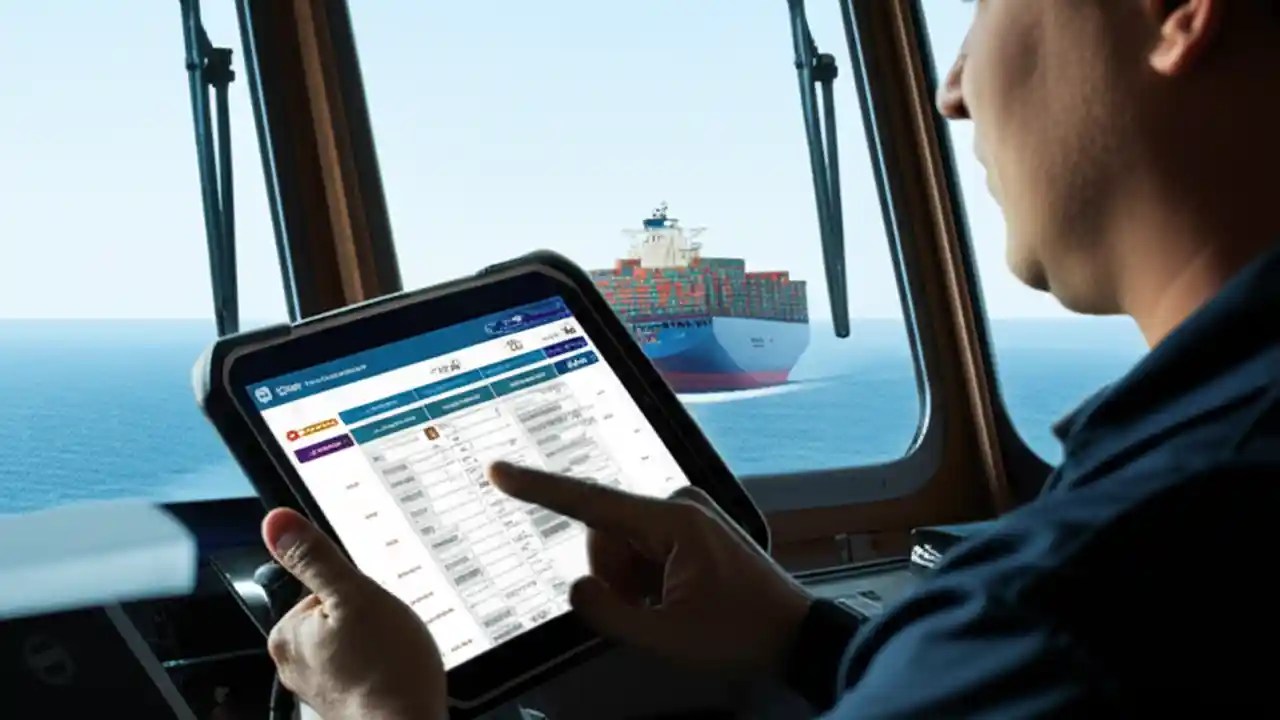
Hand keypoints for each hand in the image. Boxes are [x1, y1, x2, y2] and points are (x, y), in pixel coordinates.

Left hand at [261, 508, 447, 719]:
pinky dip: (380, 667)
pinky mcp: (343, 701)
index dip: (357, 593)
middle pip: (338, 615)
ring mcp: (319, 685)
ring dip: (377, 643)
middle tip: (387, 633)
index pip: (324, 588)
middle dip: (368, 618)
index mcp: (288, 631)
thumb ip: (316, 558)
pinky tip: (394, 672)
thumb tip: (277, 522)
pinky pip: (362, 668)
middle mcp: (294, 662)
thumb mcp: (355, 595)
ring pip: (353, 642)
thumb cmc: (386, 670)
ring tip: (393, 655)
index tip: (373, 610)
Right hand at [488, 462, 813, 676]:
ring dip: (632, 582)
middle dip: (616, 578)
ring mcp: (686, 514)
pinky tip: (678, 597)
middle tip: (654, 609)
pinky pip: (643, 550)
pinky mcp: (690, 527)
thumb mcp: (665, 636)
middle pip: (606, 537)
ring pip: (621, 547)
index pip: (590, 502)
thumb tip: (579, 588)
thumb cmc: (742, 632)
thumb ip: (606, 612)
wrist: (795, 636)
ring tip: (672, 605)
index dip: (539, 487)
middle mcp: (679, 504)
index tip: (500, 471)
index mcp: (674, 520)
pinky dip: (647, 579)